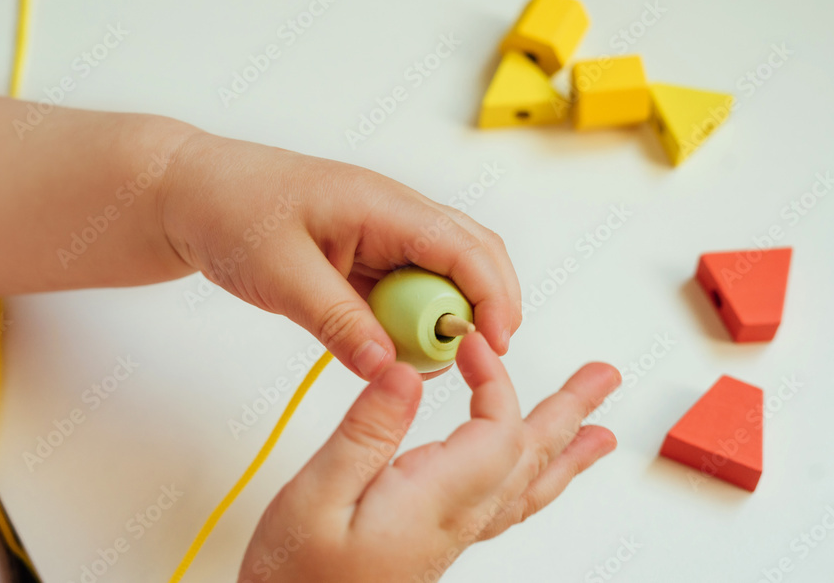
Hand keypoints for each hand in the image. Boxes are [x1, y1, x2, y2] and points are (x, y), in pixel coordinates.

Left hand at [160, 133, 520, 378]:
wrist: (192, 196)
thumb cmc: (231, 213)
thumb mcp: (280, 274)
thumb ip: (336, 321)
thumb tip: (387, 366)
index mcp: (382, 204)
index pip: (464, 246)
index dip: (492, 296)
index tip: (493, 347)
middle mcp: (395, 214)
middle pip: (473, 255)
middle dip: (485, 307)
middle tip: (473, 360)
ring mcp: (383, 234)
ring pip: (444, 275)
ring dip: (444, 318)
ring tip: (420, 360)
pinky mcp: (367, 256)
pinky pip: (408, 289)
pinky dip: (411, 321)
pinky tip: (391, 348)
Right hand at [238, 333, 619, 581]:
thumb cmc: (298, 573)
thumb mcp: (317, 494)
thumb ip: (366, 432)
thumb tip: (407, 373)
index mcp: (432, 501)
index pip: (496, 431)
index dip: (495, 379)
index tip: (471, 342)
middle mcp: (455, 519)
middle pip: (529, 458)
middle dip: (568, 412)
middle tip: (603, 378)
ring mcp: (451, 532)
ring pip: (525, 485)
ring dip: (564, 449)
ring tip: (597, 430)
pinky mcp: (439, 536)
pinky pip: (506, 504)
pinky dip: (534, 480)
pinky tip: (538, 474)